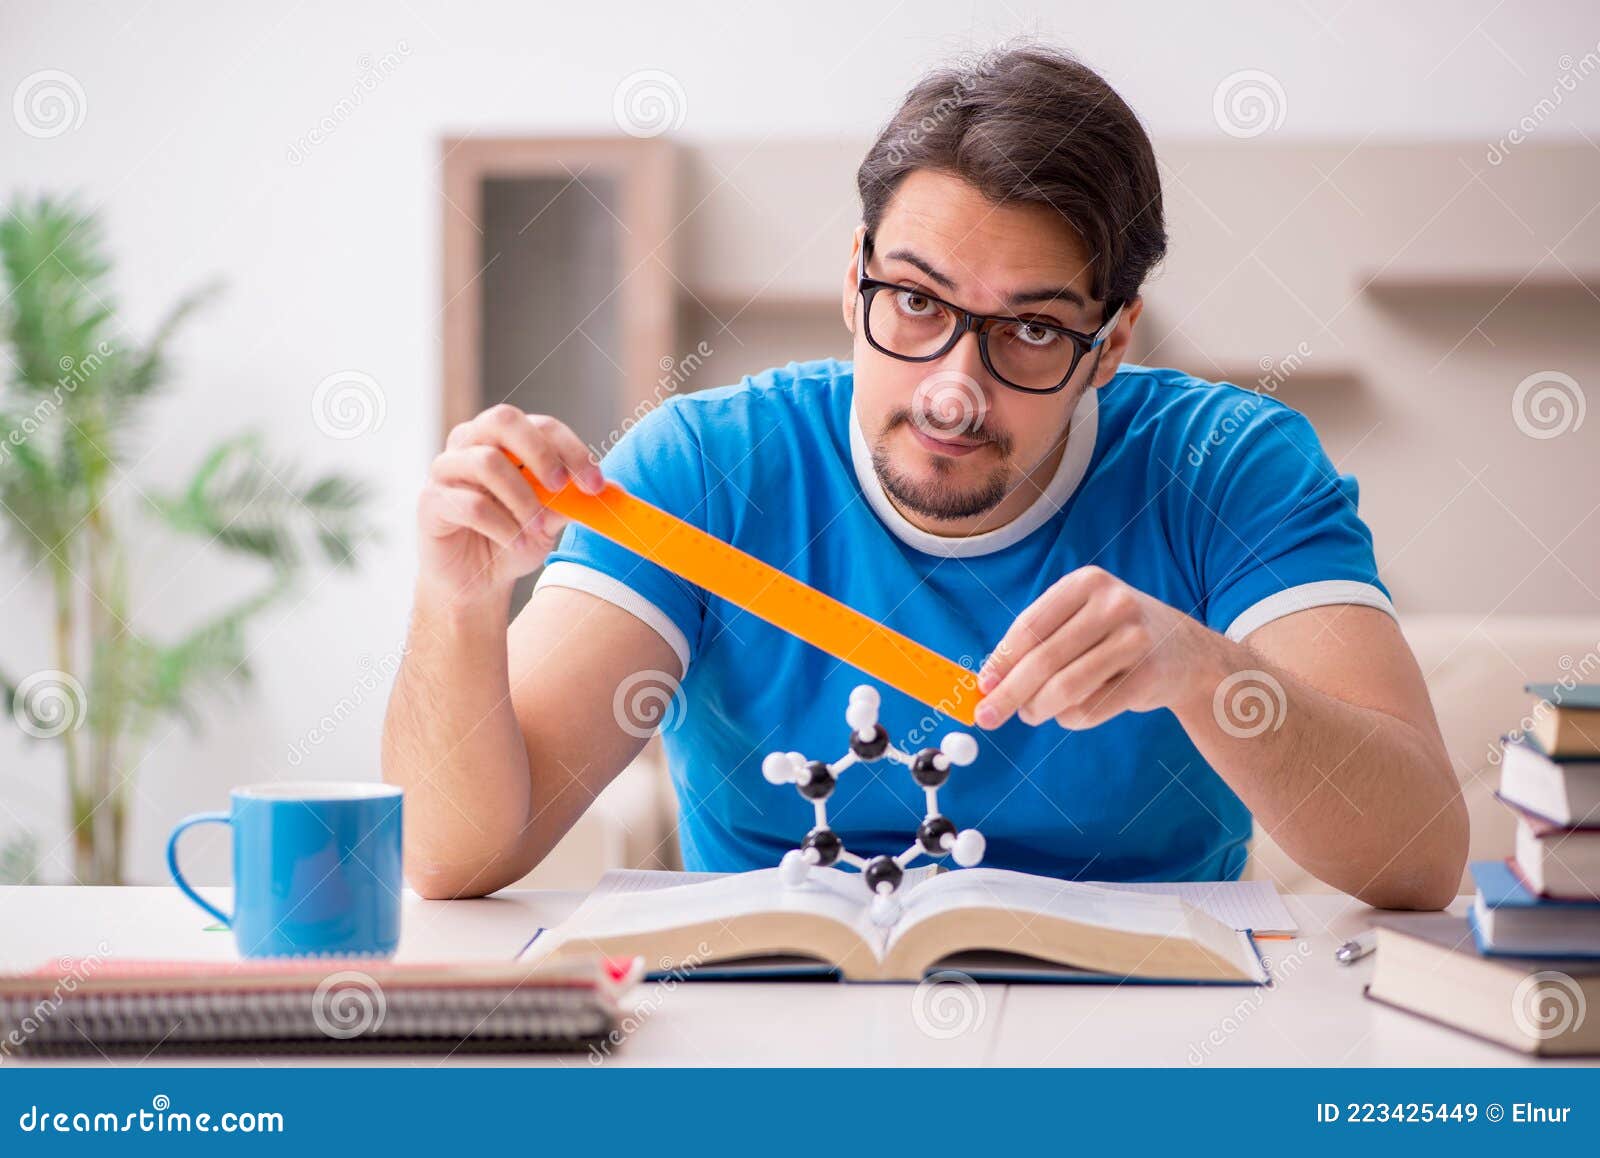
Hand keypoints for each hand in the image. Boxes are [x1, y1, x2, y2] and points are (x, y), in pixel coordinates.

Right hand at [416, 404, 603, 607]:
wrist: (476, 580)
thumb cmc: (513, 538)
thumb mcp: (550, 519)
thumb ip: (573, 501)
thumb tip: (613, 490)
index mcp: (505, 439)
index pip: (541, 425)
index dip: (572, 450)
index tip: (594, 484)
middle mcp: (471, 442)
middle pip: (503, 420)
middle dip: (541, 453)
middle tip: (561, 487)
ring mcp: (446, 469)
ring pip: (487, 462)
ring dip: (522, 499)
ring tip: (536, 528)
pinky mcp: (430, 500)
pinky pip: (471, 504)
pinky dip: (502, 527)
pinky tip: (514, 543)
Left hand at [973, 566, 1218, 730]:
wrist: (1185, 652)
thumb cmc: (1115, 635)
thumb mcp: (1081, 619)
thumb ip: (1038, 642)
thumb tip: (989, 681)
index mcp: (1087, 582)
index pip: (1030, 626)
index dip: (1001, 660)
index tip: (982, 686)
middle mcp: (1113, 604)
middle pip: (1045, 660)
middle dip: (1010, 694)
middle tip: (989, 717)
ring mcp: (1135, 640)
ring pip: (1066, 689)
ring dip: (1038, 709)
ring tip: (1030, 714)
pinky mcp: (1148, 677)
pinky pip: (1092, 708)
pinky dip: (1071, 718)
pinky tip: (1070, 712)